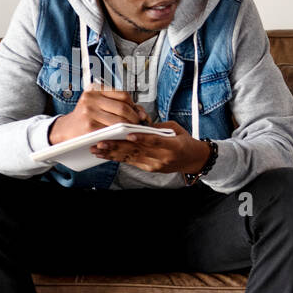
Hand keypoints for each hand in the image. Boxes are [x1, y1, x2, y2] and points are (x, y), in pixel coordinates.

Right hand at [48, 82, 148, 143]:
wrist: (66, 129)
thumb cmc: (87, 117)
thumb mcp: (100, 105)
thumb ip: (120, 105)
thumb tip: (142, 114)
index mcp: (95, 90)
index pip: (123, 95)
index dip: (134, 106)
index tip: (137, 114)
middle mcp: (91, 98)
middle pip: (123, 108)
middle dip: (135, 118)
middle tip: (137, 125)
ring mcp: (89, 112)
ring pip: (120, 121)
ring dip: (130, 128)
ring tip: (130, 130)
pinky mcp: (89, 127)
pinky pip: (112, 131)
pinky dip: (120, 135)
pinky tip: (121, 136)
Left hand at [90, 121, 209, 173]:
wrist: (194, 159)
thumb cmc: (185, 142)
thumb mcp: (175, 129)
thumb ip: (156, 127)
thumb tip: (137, 124)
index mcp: (173, 146)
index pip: (155, 141)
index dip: (141, 138)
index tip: (128, 135)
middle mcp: (163, 157)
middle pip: (138, 151)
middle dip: (117, 146)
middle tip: (102, 142)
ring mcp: (156, 164)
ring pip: (131, 158)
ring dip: (113, 154)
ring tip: (98, 150)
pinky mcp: (150, 168)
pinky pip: (132, 162)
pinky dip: (118, 158)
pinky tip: (107, 155)